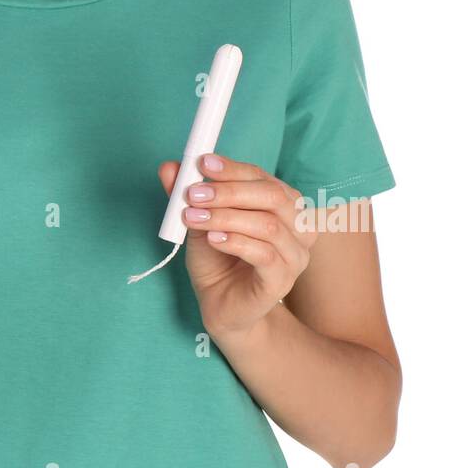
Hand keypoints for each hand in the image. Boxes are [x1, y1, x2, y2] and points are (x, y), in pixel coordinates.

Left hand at [156, 152, 317, 336]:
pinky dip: (236, 242)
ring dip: (226, 217)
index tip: (202, 163)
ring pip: (268, 225)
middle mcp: (297, 227)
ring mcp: (294, 255)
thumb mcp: (198, 220)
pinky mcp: (282, 281)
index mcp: (283, 204)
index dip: (232, 168)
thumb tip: (169, 167)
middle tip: (193, 194)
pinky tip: (213, 239)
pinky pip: (265, 255)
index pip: (262, 177)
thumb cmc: (217, 259)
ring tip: (193, 218)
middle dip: (230, 191)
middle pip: (273, 196)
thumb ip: (186, 194)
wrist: (221, 304)